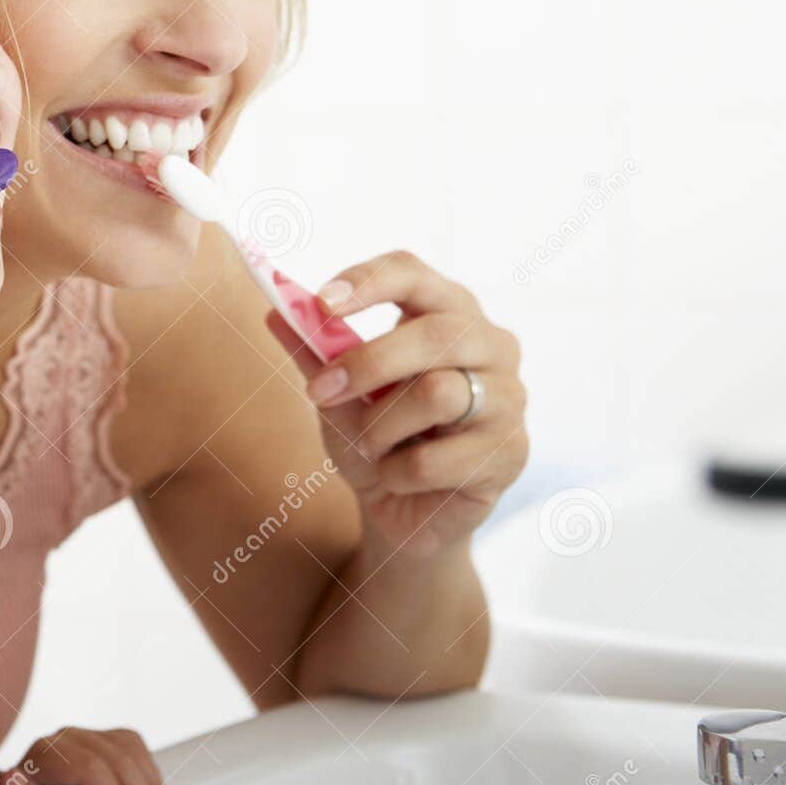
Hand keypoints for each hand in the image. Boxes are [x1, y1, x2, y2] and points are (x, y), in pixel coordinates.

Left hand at [267, 251, 528, 558]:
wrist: (402, 510)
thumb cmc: (376, 439)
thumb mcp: (337, 395)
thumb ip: (314, 354)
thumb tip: (275, 309)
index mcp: (448, 313)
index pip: (415, 274)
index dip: (368, 281)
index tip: (320, 303)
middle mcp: (492, 345)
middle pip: (436, 334)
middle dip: (368, 364)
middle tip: (320, 391)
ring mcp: (509, 399)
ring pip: (439, 394)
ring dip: (380, 427)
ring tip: (370, 446)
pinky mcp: (510, 454)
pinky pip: (434, 460)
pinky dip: (396, 474)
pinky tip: (399, 478)